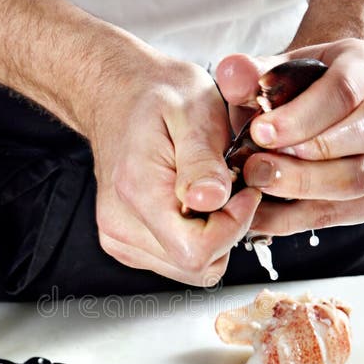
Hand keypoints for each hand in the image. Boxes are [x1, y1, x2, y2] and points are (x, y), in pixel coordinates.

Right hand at [85, 42, 260, 285]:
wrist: (119, 94)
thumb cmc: (158, 96)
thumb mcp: (193, 110)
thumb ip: (203, 160)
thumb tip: (212, 199)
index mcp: (138, 192)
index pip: (196, 251)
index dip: (233, 227)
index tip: (244, 191)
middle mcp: (122, 225)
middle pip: (196, 266)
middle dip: (226, 232)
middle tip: (230, 187)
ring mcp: (121, 239)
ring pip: (190, 269)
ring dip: (213, 237)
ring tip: (210, 191)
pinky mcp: (126, 244)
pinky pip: (176, 261)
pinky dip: (196, 238)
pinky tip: (193, 204)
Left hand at [215, 38, 363, 238]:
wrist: (308, 110)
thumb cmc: (290, 90)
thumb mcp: (268, 74)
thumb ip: (248, 74)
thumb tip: (231, 72)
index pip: (345, 89)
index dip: (302, 116)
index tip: (261, 133)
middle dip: (306, 157)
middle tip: (256, 169)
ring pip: (359, 179)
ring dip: (303, 189)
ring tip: (258, 188)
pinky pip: (345, 212)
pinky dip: (297, 218)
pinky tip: (261, 214)